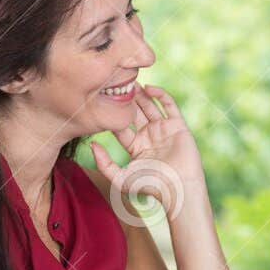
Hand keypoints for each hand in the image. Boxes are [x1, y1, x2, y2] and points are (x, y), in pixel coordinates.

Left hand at [90, 85, 204, 217]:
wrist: (177, 187)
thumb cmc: (150, 186)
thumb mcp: (121, 178)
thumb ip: (103, 164)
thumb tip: (91, 145)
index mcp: (136, 147)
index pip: (122, 127)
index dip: (113, 115)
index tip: (103, 102)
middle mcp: (149, 136)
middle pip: (136, 113)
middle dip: (127, 100)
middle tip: (117, 84)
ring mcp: (164, 130)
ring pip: (151, 106)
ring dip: (142, 94)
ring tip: (132, 81)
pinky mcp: (178, 125)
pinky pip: (169, 105)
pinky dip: (160, 94)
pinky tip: (149, 88)